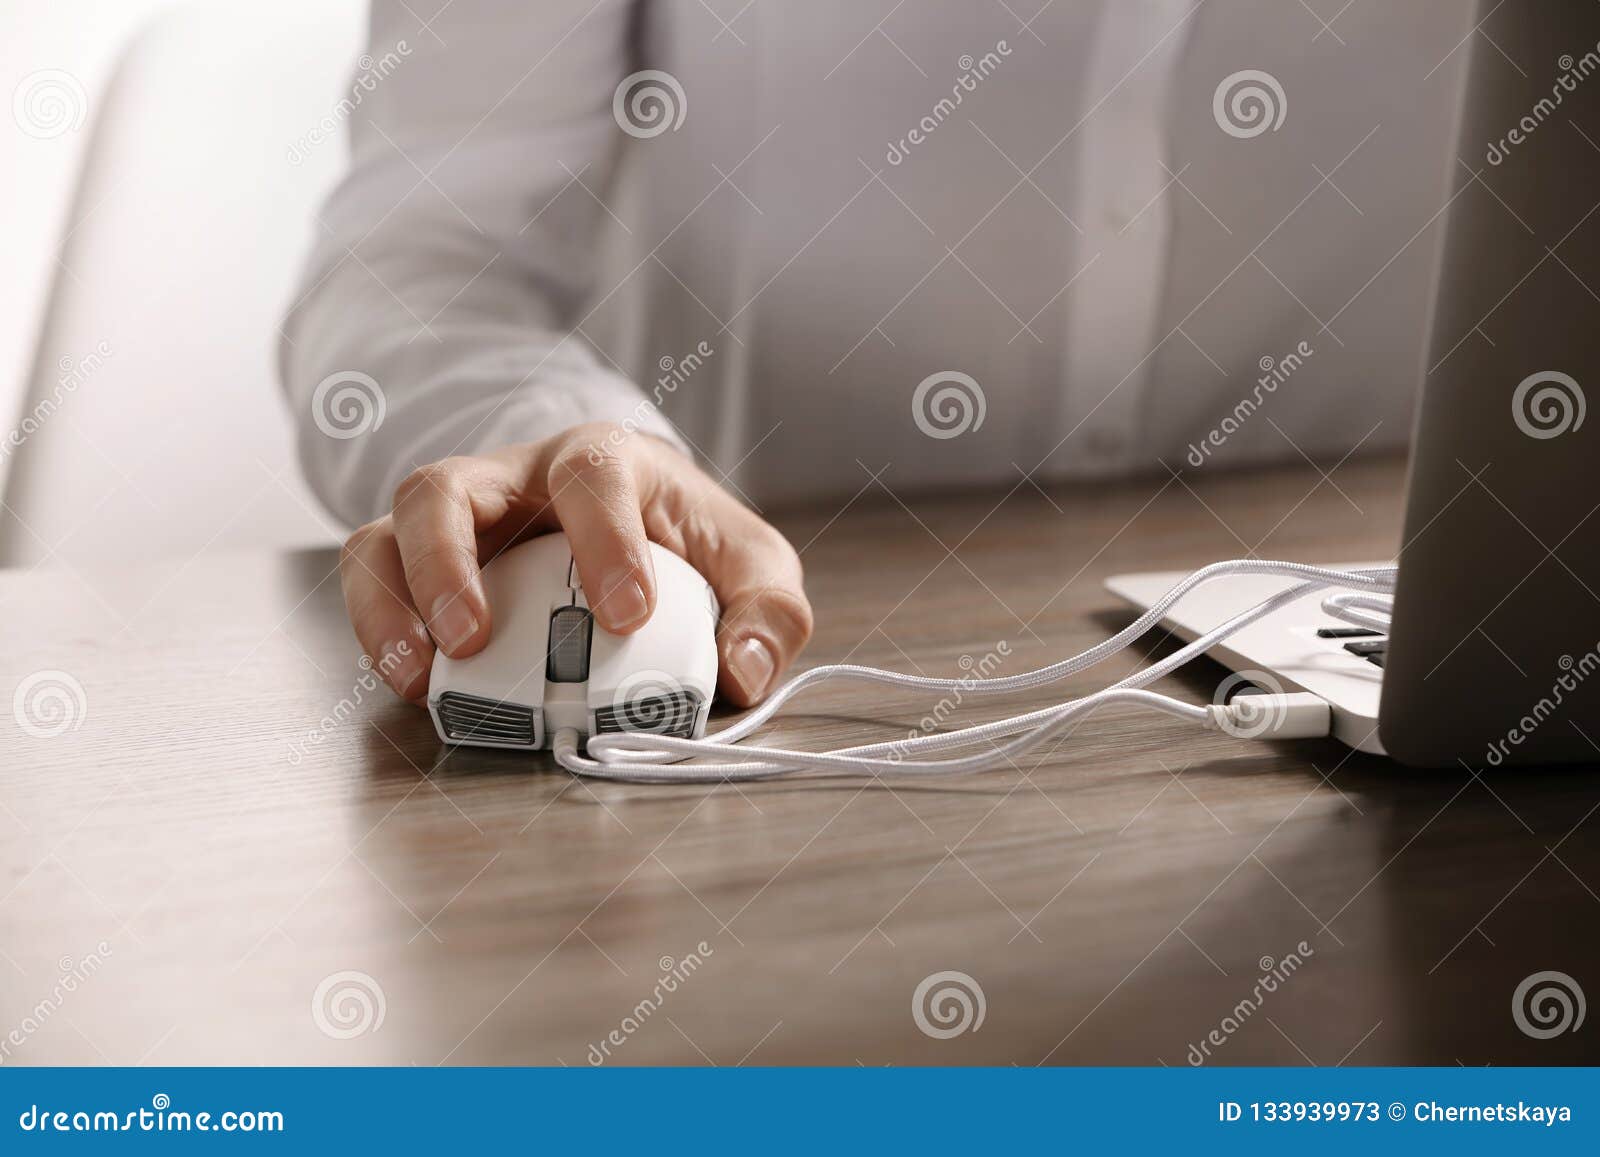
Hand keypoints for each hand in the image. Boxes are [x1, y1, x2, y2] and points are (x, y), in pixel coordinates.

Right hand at [339, 424, 812, 709]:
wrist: (635, 520)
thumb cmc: (686, 540)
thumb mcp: (750, 564)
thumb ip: (769, 612)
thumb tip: (744, 671)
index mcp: (605, 461)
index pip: (594, 478)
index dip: (606, 541)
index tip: (627, 614)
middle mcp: (515, 477)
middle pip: (449, 486)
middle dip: (450, 563)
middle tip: (473, 640)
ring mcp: (463, 516)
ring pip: (391, 528)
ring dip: (391, 600)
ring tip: (418, 675)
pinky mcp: (426, 558)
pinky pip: (375, 574)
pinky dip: (379, 626)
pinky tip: (410, 684)